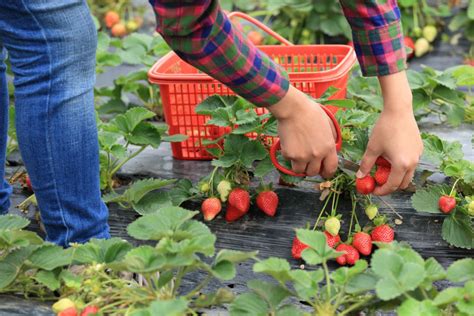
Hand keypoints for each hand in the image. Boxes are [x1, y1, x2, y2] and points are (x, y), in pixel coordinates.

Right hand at [268, 85, 337, 177]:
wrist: (293, 109)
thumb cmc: (310, 112)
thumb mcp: (328, 124)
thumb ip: (330, 138)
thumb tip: (331, 148)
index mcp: (328, 147)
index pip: (331, 168)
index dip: (327, 172)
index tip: (323, 172)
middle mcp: (317, 154)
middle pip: (314, 172)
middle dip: (310, 168)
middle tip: (306, 162)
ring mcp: (303, 156)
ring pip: (300, 171)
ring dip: (299, 165)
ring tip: (297, 155)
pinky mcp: (290, 154)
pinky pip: (289, 161)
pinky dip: (289, 155)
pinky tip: (289, 144)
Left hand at [357, 71, 422, 194]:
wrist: (399, 110)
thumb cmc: (384, 128)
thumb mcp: (372, 148)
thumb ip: (366, 164)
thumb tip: (359, 176)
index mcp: (401, 164)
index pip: (392, 186)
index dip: (381, 191)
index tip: (372, 190)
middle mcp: (413, 162)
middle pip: (402, 183)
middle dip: (390, 186)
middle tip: (377, 183)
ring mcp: (418, 155)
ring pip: (408, 174)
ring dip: (396, 176)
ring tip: (382, 168)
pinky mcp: (419, 148)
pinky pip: (411, 163)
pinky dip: (402, 166)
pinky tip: (391, 157)